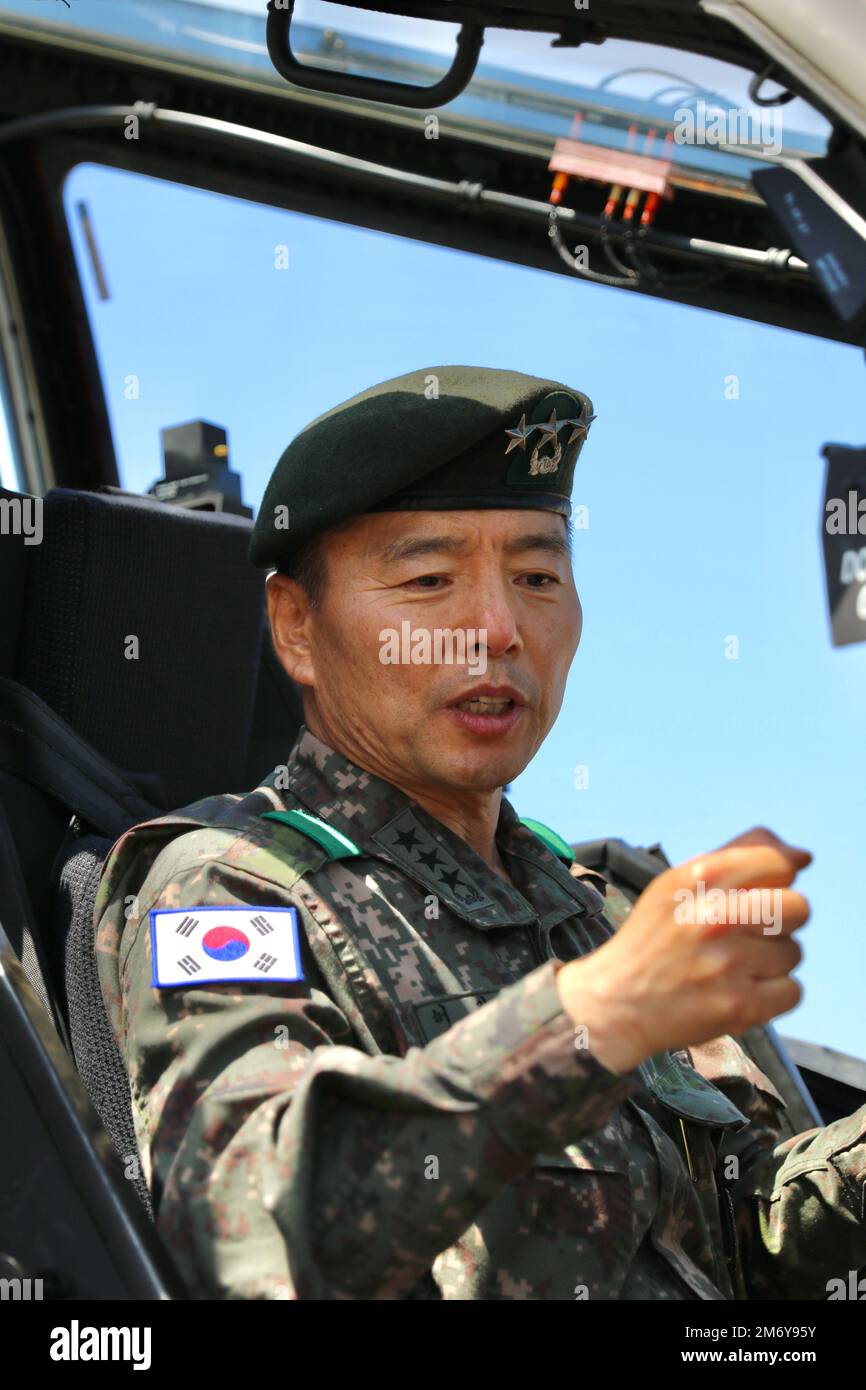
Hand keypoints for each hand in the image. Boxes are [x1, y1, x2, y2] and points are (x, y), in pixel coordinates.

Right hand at [556, 827, 810, 1073]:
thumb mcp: (677, 882)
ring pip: (794, 952)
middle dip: (783, 920)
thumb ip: (737, 857)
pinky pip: (793, 991)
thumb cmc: (652, 939)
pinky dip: (772, 994)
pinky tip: (739, 989)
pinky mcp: (740, 1006)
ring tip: (732, 965)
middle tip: (750, 933)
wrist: (616, 1002)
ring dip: (770, 960)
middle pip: (799, 907)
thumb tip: (802, 856)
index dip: (780, 878)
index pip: (779, 862)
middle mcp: (716, 917)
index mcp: (699, 877)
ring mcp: (729, 963)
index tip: (766, 891)